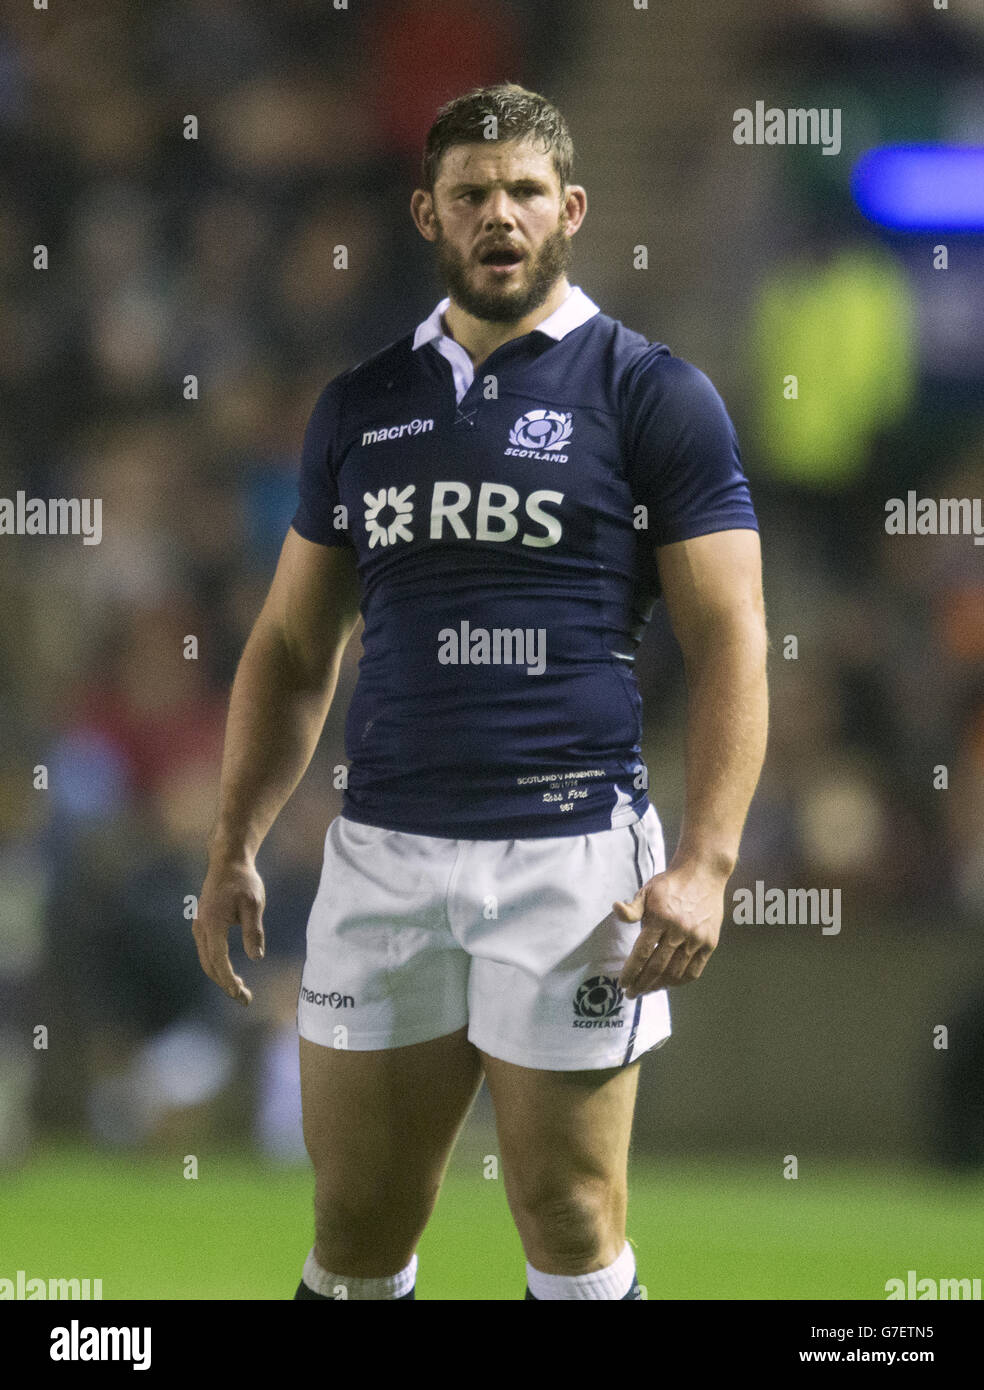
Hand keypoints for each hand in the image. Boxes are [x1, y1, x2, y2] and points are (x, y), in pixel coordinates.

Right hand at [193, 854, 265, 1004]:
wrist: (228, 862)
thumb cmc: (244, 882)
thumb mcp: (254, 905)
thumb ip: (253, 931)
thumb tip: (256, 958)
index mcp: (213, 924)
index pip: (218, 960)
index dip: (228, 980)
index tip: (240, 995)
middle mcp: (201, 927)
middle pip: (209, 965)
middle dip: (225, 984)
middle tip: (244, 999)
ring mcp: (199, 926)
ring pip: (206, 960)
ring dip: (221, 976)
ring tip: (240, 989)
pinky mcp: (202, 924)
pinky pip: (206, 951)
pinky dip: (217, 965)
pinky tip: (230, 972)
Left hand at [613, 862, 726, 997]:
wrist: (703, 873)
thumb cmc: (671, 883)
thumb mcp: (647, 891)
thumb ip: (633, 908)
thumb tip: (615, 909)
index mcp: (660, 918)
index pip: (642, 953)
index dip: (631, 971)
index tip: (622, 983)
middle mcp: (679, 930)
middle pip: (657, 967)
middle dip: (641, 984)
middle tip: (631, 994)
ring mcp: (696, 938)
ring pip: (675, 972)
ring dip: (659, 985)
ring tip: (647, 990)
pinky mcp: (709, 942)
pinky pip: (694, 970)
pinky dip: (680, 981)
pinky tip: (669, 983)